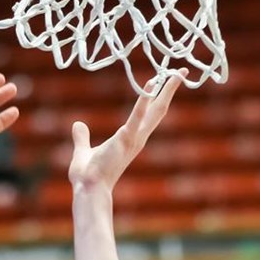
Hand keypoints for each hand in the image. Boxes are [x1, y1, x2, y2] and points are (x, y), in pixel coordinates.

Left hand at [69, 76, 179, 191]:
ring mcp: (134, 139)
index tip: (164, 80)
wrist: (88, 188)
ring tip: (176, 73)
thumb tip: (77, 125)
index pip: (149, 114)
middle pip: (159, 109)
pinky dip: (144, 100)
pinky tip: (151, 84)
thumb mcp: (84, 151)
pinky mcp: (126, 139)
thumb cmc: (88, 176)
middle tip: (181, 70)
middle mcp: (138, 138)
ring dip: (166, 90)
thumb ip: (82, 138)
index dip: (158, 97)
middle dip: (170, 89)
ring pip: (156, 110)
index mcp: (131, 139)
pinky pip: (136, 116)